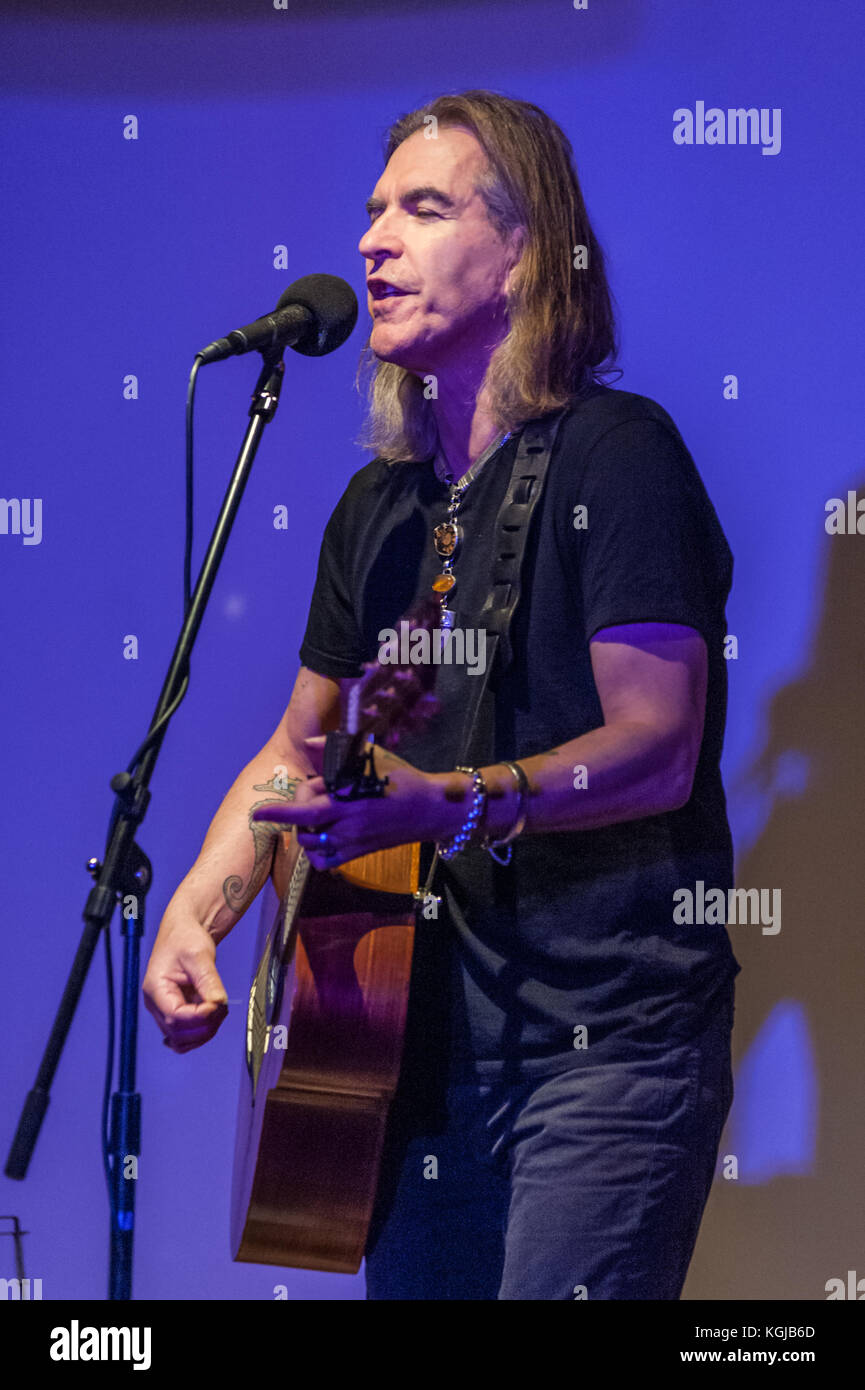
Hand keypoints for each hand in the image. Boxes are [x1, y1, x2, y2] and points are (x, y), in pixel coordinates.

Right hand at [143, 918, 228, 1052]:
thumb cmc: (185, 937)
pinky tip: (213, 1015)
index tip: (217, 1005)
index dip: (199, 1017)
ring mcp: (165, 1010)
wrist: (183, 931)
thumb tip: (218, 1004)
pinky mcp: (176, 1011)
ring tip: (219, 1009)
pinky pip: (186, 1034)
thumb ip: (208, 981)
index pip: (175, 1017)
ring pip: (183, 1039)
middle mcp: (156, 1004)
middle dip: (205, 1025)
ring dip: (205, 1030)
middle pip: (179, 1033)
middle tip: (222, 1006)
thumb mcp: (199, 955)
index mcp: (155, 989)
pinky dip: (201, 1031)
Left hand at [251, 735, 463, 869]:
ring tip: (321, 813)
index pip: (305, 810)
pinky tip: (323, 835)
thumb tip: (305, 743)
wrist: (428, 809)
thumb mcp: (369, 756)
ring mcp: (353, 843)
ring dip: (306, 829)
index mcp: (348, 799)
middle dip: (299, 809)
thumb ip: (334, 749)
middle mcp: (348, 825)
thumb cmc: (399, 778)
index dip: (279, 813)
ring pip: (310, 845)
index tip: (258, 815)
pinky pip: (324, 861)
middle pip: (303, 826)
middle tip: (318, 792)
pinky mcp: (358, 854)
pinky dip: (316, 851)